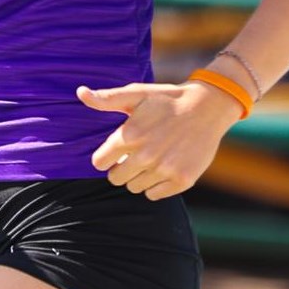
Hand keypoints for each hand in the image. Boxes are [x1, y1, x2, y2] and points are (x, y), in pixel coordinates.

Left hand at [82, 81, 240, 200]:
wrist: (207, 107)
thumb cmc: (167, 99)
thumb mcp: (136, 94)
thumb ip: (107, 99)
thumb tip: (80, 93)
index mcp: (130, 135)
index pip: (99, 163)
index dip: (106, 157)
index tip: (116, 152)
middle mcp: (146, 155)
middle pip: (115, 179)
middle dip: (121, 168)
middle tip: (135, 154)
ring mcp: (165, 169)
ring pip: (134, 188)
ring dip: (139, 176)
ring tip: (152, 158)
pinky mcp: (182, 180)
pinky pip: (154, 195)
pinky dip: (156, 185)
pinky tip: (164, 167)